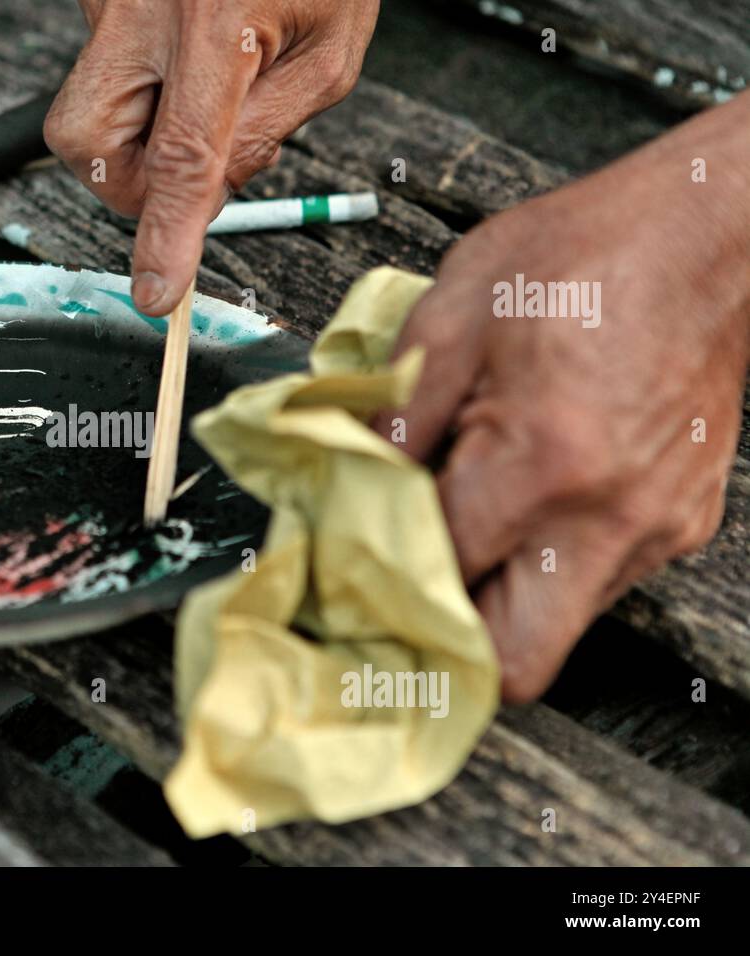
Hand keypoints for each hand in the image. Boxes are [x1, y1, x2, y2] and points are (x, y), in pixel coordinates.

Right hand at [46, 0, 379, 314]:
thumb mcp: (328, 54)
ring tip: (199, 100)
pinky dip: (140, 96)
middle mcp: (140, 7)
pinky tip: (187, 66)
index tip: (156, 290)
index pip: (180, 156)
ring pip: (84, 117)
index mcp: (216, 17)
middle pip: (85, 142)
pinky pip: (101, 78)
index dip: (165, 235)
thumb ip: (263, 135)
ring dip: (137, 139)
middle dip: (131, 180)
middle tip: (188, 164)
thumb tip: (205, 198)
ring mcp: (107, 0)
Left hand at [376, 94, 749, 701]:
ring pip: (559, 629)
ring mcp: (656, 527)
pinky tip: (521, 501)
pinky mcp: (681, 521)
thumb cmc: (588, 256)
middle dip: (450, 640)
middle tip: (408, 586)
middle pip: (516, 662)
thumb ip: (393, 409)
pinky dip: (546, 562)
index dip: (383, 576)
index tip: (354, 561)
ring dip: (499, 599)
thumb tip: (348, 473)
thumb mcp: (454, 313)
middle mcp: (609, 516)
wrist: (711, 232)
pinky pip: (597, 580)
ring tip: (462, 528)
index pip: (440, 580)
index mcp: (543, 463)